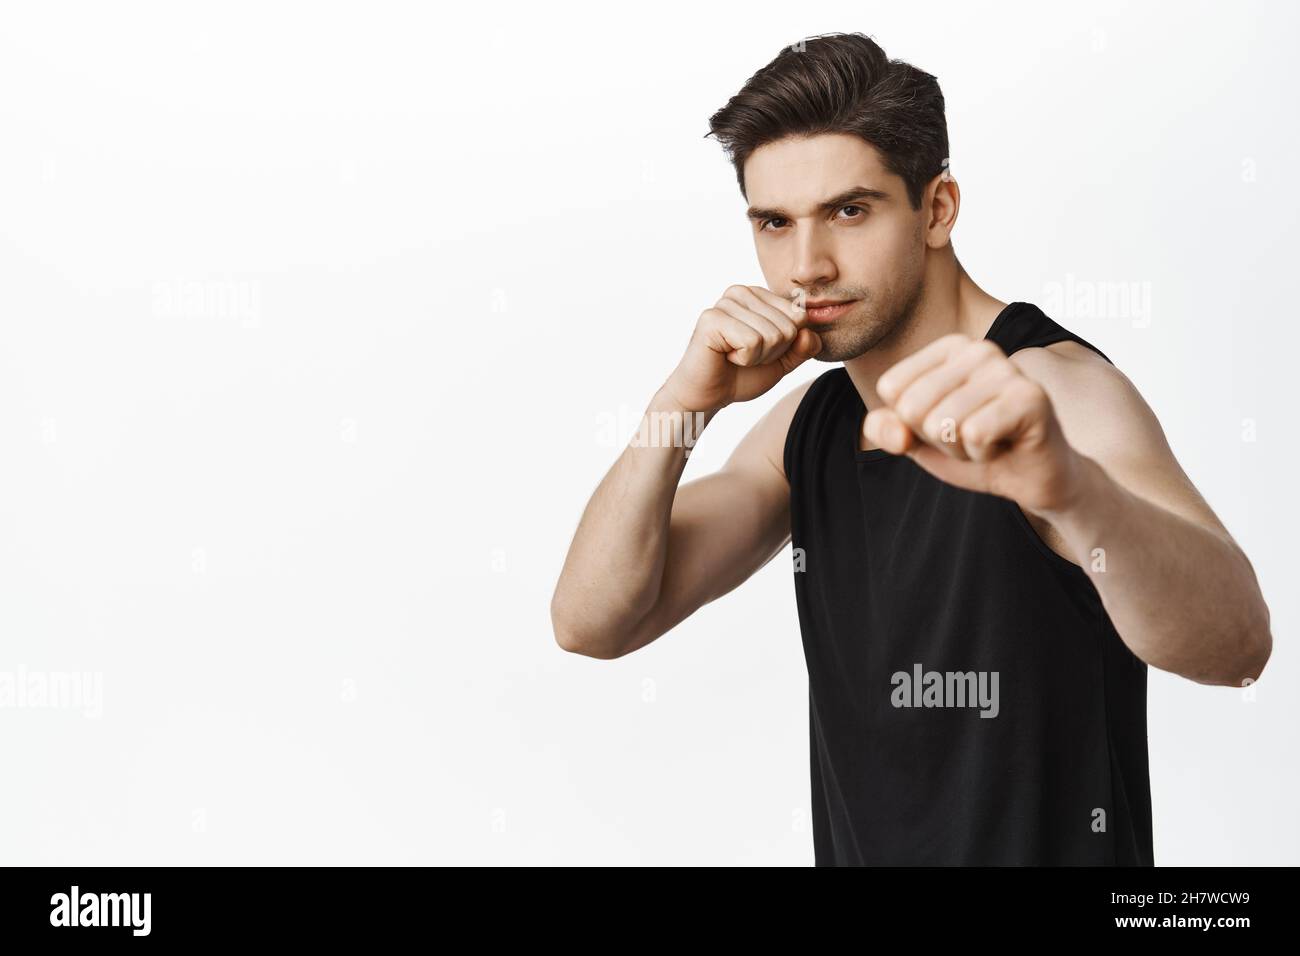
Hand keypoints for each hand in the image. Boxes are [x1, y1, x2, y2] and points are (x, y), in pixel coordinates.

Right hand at [661, 285, 821, 411]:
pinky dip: (744, 359)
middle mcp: (741, 292)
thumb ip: (802, 347)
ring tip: (734, 356)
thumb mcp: (782, 361)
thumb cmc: (740, 375)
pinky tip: (725, 356)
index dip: (785, 345)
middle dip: (771, 352)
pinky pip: (752, 342)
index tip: (760, 350)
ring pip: (772, 335)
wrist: (709, 395)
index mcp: (758, 295)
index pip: (799, 316)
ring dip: (756, 357)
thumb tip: (810, 334)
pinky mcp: (712, 319)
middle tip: (745, 356)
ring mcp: (725, 303)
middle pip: (788, 326)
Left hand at [863, 333, 1085, 516]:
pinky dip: (982, 454)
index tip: (947, 424)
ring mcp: (1007, 369)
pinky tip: (1004, 446)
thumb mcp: (917, 440)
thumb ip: (887, 429)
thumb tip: (894, 430)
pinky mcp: (1030, 397)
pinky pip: (974, 433)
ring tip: (988, 441)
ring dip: (961, 449)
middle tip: (970, 437)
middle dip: (936, 438)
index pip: (891, 388)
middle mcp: (979, 349)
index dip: (911, 423)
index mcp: (949, 348)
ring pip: (943, 423)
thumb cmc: (974, 449)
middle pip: (913, 407)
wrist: (1030, 478)